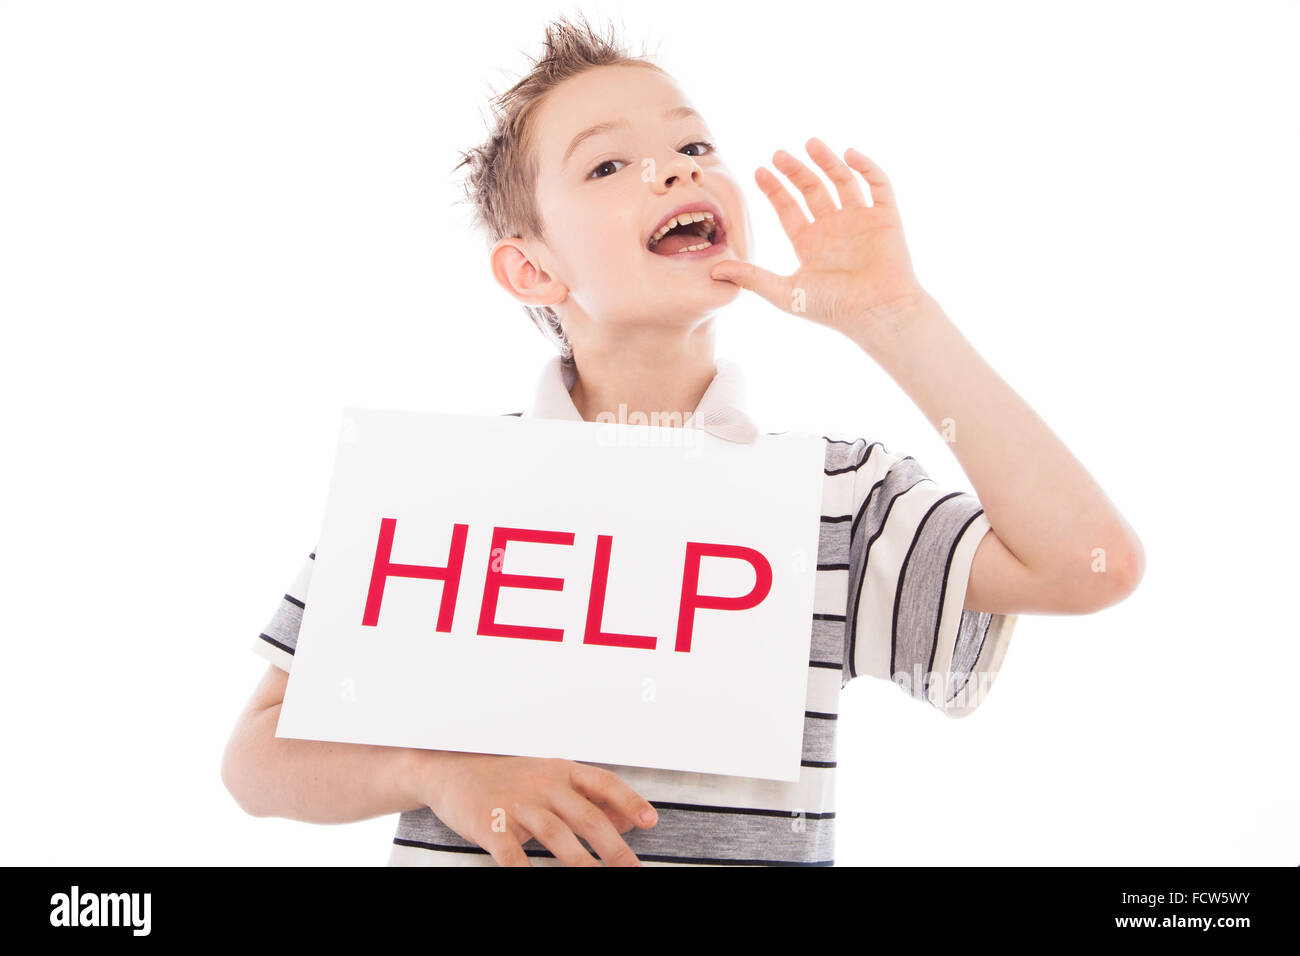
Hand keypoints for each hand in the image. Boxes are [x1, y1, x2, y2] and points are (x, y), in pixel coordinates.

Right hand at [413, 751, 657, 866]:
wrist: (449, 769)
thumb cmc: (505, 776)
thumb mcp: (550, 777)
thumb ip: (589, 796)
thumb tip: (630, 818)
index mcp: (561, 771)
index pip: (603, 783)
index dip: (629, 801)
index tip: (650, 821)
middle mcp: (543, 784)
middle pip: (586, 816)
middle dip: (613, 846)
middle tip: (631, 869)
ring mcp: (516, 804)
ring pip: (556, 834)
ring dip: (581, 863)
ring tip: (597, 879)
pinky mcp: (490, 824)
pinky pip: (512, 855)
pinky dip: (525, 872)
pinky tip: (533, 882)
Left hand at [711, 138, 927, 334]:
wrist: (877, 313)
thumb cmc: (833, 309)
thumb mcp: (785, 292)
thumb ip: (751, 278)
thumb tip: (714, 271)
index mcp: (810, 243)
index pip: (788, 208)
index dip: (774, 189)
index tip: (759, 170)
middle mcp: (834, 228)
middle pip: (812, 190)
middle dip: (795, 170)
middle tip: (779, 153)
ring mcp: (860, 221)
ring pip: (842, 181)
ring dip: (828, 161)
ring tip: (811, 143)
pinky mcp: (886, 218)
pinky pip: (878, 185)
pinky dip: (866, 167)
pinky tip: (849, 153)